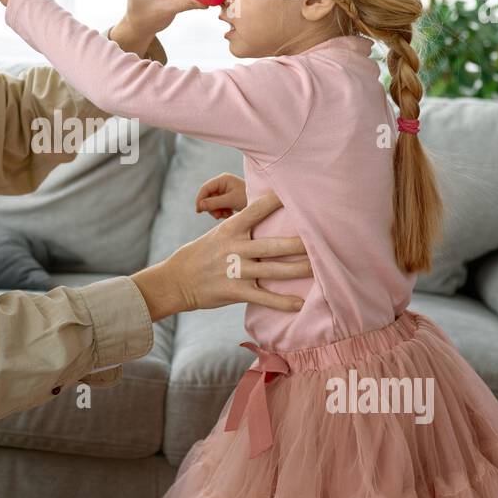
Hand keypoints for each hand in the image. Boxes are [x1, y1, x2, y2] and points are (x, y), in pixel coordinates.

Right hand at [132, 192, 309, 319]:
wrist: (176, 280)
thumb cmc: (201, 254)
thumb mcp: (218, 234)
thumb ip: (242, 227)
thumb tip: (267, 214)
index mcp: (231, 229)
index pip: (257, 210)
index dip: (276, 201)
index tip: (296, 193)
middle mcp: (235, 248)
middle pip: (273, 245)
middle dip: (299, 244)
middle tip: (322, 240)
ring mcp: (236, 271)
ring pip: (274, 271)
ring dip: (298, 270)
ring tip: (319, 269)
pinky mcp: (235, 291)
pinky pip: (264, 298)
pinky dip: (282, 302)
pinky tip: (299, 304)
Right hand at [195, 173, 247, 219]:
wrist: (263, 204)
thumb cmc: (248, 199)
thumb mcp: (230, 201)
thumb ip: (214, 203)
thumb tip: (199, 206)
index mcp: (223, 179)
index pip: (205, 188)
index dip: (200, 199)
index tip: (199, 211)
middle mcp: (223, 183)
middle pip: (208, 196)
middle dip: (211, 207)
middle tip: (218, 216)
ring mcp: (226, 190)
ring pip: (212, 202)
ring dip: (217, 211)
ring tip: (226, 215)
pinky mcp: (228, 197)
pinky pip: (218, 205)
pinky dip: (221, 211)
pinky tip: (229, 214)